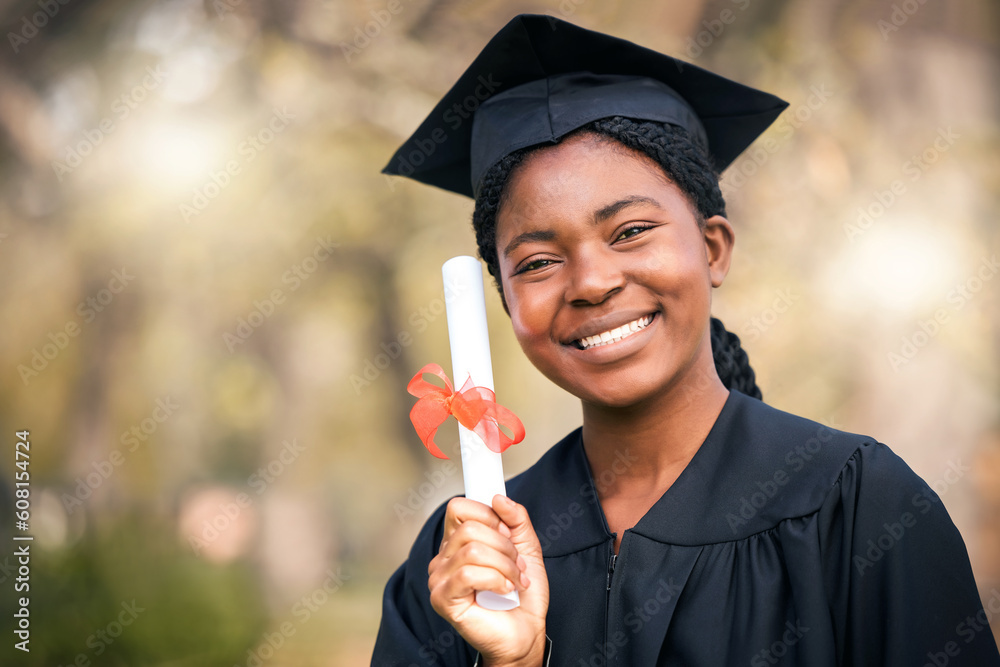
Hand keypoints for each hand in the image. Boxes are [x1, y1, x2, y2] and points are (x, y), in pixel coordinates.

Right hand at [428, 495, 548, 665]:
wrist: (525, 632)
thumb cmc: (522, 595)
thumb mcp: (526, 547)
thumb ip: (516, 519)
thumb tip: (498, 498)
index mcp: (457, 542)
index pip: (458, 507)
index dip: (487, 515)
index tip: (507, 533)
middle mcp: (443, 557)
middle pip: (470, 528)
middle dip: (503, 545)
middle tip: (516, 564)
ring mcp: (439, 578)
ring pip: (472, 550)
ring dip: (504, 565)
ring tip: (514, 580)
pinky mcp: (443, 599)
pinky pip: (468, 574)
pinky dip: (495, 580)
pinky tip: (504, 591)